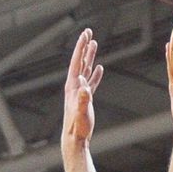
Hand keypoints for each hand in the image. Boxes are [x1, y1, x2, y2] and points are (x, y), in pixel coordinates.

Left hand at [63, 28, 103, 145]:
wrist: (74, 139)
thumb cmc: (77, 128)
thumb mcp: (81, 113)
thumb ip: (83, 99)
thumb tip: (84, 85)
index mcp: (72, 86)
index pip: (76, 61)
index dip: (81, 47)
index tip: (86, 34)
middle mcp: (74, 86)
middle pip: (80, 61)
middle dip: (84, 46)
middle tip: (89, 32)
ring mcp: (80, 92)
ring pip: (86, 69)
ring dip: (90, 57)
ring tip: (94, 44)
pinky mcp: (85, 99)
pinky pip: (91, 82)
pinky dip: (95, 74)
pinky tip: (99, 68)